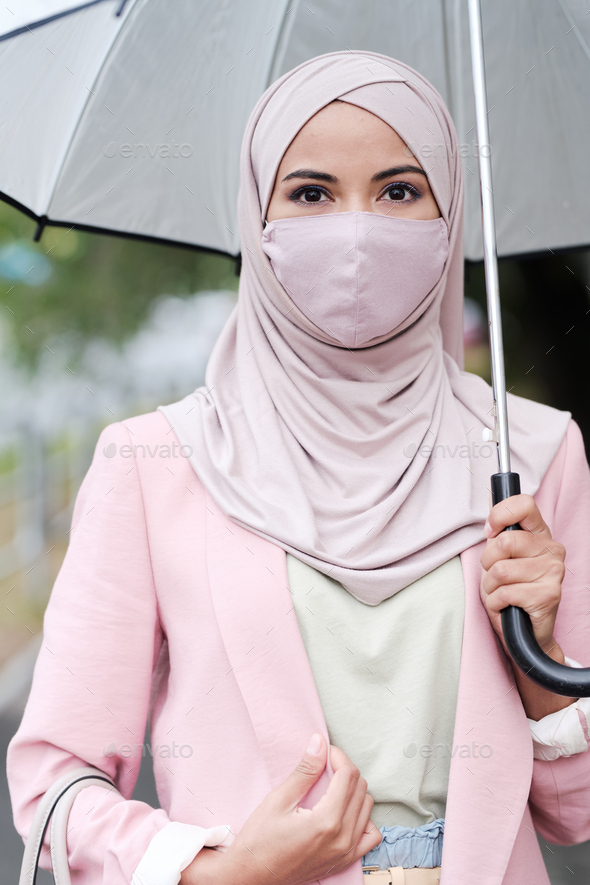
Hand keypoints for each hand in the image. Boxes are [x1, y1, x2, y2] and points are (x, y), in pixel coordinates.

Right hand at [182, 732, 380, 884]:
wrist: (251, 876)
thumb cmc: (260, 839)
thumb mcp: (279, 799)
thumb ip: (304, 771)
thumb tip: (319, 743)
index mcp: (327, 821)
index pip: (348, 776)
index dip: (338, 756)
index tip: (324, 752)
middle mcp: (342, 838)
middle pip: (360, 788)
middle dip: (344, 770)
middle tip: (324, 766)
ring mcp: (346, 852)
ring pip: (367, 807)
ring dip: (353, 791)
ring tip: (331, 786)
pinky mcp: (344, 861)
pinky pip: (370, 835)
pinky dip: (362, 818)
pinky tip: (345, 811)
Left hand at [480, 493, 564, 653]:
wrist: (525, 635)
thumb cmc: (510, 592)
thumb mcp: (500, 558)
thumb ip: (498, 532)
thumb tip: (491, 499)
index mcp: (540, 535)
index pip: (524, 504)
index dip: (499, 515)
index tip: (490, 532)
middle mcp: (552, 550)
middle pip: (504, 541)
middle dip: (487, 562)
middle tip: (494, 576)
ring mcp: (553, 572)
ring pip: (500, 571)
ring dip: (489, 587)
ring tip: (500, 594)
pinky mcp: (549, 595)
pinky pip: (504, 593)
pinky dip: (495, 603)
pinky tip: (505, 606)